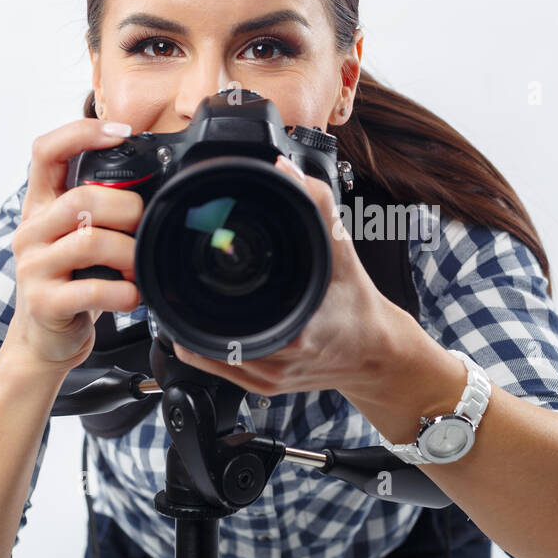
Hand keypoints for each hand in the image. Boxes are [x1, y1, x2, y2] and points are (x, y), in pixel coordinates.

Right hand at [5, 118, 143, 371]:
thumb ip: (100, 207)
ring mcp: (33, 267)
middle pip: (81, 199)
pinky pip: (90, 290)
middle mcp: (31, 230)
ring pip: (90, 242)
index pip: (46, 152)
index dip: (82, 133)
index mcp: (40, 206)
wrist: (45, 339)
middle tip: (143, 228)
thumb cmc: (72, 281)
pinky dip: (122, 293)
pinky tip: (132, 296)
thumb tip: (154, 184)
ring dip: (129, 255)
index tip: (122, 133)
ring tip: (139, 267)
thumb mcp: (78, 236)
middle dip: (127, 210)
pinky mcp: (43, 302)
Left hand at [169, 154, 397, 397]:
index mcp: (290, 335)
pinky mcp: (264, 387)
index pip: (216, 323)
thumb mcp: (343, 253)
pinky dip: (203, 346)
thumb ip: (318, 206)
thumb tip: (286, 170)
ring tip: (186, 297)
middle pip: (201, 340)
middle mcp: (273, 364)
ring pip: (203, 358)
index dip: (190, 298)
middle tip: (181, 278)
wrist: (376, 354)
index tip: (181, 273)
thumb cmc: (360, 308)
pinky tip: (203, 323)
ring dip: (190, 327)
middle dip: (187, 307)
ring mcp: (265, 380)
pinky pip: (217, 370)